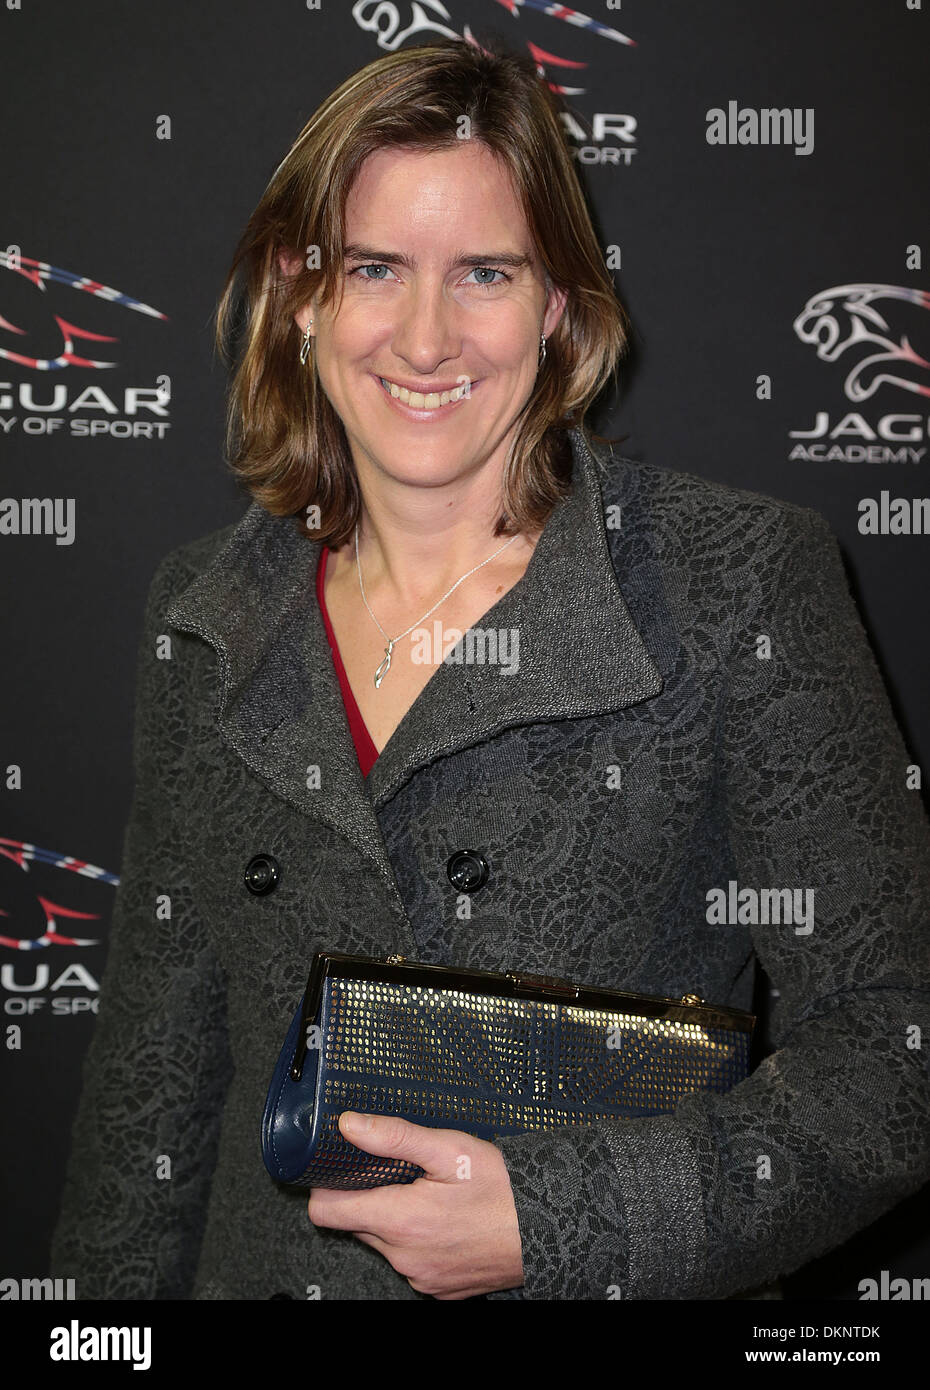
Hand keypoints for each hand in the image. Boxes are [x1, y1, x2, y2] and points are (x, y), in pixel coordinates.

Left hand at [307, 1112, 524, 1298]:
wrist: (549, 1230)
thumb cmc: (503, 1188)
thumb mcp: (449, 1149)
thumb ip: (394, 1137)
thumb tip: (349, 1126)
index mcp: (400, 1221)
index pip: (326, 1212)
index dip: (326, 1186)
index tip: (338, 1170)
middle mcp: (404, 1256)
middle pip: (357, 1225)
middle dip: (370, 1198)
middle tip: (400, 1174)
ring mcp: (421, 1277)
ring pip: (384, 1244)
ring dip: (396, 1220)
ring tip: (429, 1196)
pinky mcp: (437, 1288)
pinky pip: (410, 1262)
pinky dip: (418, 1241)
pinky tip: (445, 1221)